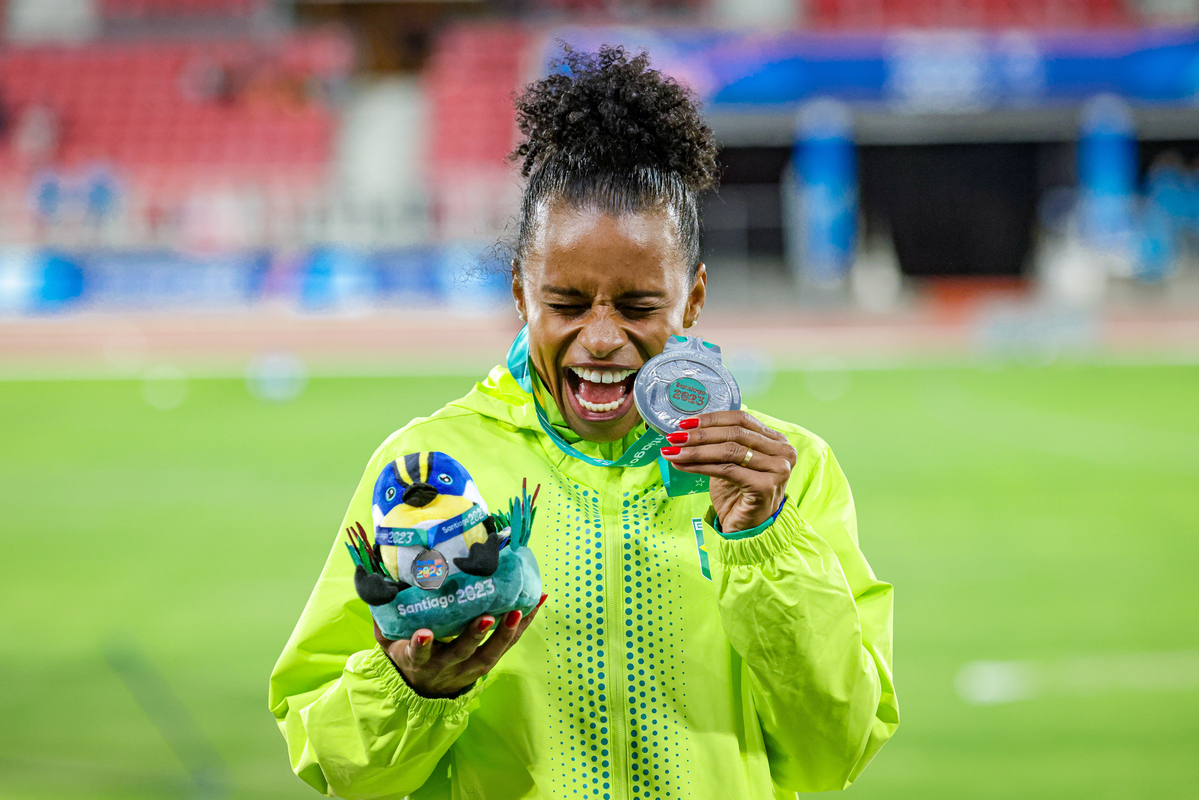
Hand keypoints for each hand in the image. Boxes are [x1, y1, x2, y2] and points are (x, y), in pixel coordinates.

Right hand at [374, 594, 547, 698]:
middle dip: (473, 636)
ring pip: (491, 652)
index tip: (423, 634)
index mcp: (416, 659)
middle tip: (485, 618)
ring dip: (506, 632)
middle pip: (461, 652)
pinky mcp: (487, 662)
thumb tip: (377, 584)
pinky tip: (537, 601)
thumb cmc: (406, 652)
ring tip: (520, 609)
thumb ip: (382, 617)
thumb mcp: (388, 640)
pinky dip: (523, 624)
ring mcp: (469, 667)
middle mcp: (445, 666)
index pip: (417, 655)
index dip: (420, 646)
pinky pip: (508, 644)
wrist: (423, 689)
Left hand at [659, 411, 796, 532]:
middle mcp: (783, 452)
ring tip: (673, 451)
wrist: (748, 529)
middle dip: (700, 435)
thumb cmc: (738, 494)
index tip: (685, 422)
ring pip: (729, 451)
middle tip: (674, 437)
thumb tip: (688, 427)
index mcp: (777, 440)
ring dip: (696, 451)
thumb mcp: (731, 462)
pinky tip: (682, 465)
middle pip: (734, 433)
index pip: (741, 419)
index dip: (711, 419)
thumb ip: (721, 442)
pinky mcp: (765, 486)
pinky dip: (700, 466)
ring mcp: (778, 469)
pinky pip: (727, 470)